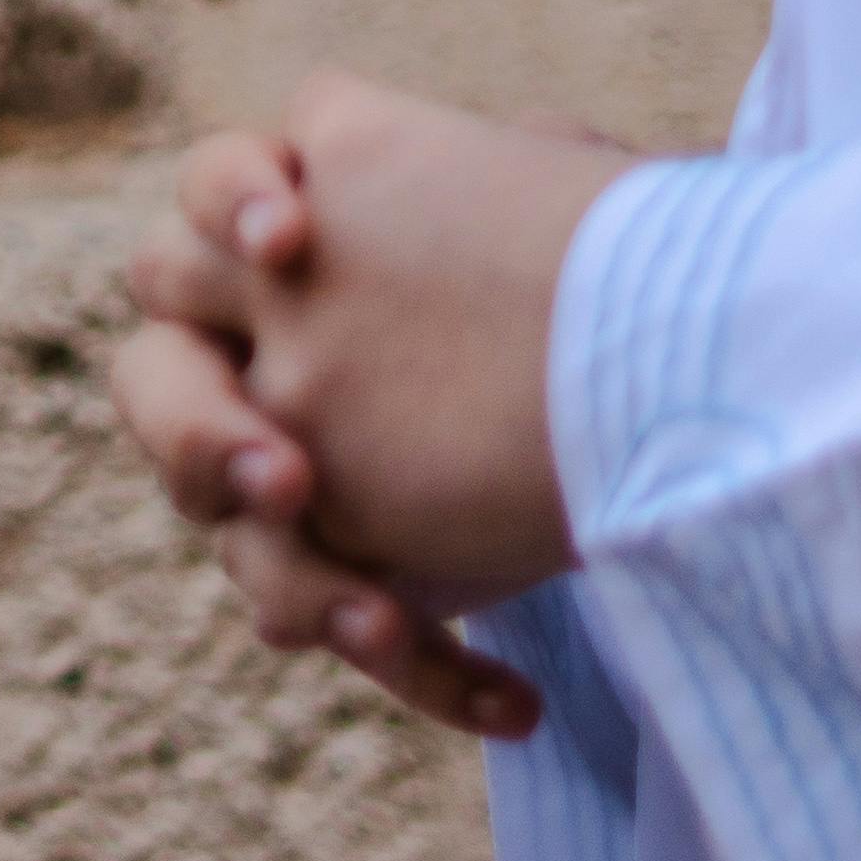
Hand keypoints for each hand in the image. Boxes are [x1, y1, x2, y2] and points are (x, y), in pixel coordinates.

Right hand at [116, 76, 624, 733]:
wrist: (702, 409)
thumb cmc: (627, 290)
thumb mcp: (571, 216)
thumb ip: (499, 177)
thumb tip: (533, 160)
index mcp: (294, 253)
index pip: (207, 202)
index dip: (227, 208)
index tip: (291, 240)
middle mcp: (266, 363)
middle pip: (157, 384)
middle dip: (198, 435)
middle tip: (283, 475)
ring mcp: (304, 478)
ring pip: (236, 541)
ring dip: (297, 579)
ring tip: (378, 621)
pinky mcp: (373, 581)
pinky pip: (356, 631)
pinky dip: (424, 664)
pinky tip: (514, 699)